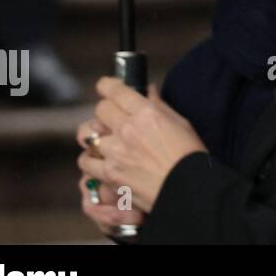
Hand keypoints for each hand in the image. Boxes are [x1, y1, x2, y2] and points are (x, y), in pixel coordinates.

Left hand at [76, 77, 206, 214]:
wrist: (188, 190)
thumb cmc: (189, 155)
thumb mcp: (180, 123)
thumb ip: (159, 105)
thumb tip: (148, 90)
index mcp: (146, 113)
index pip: (115, 90)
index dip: (108, 85)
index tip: (106, 86)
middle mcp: (127, 129)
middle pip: (100, 109)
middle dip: (106, 110)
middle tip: (113, 117)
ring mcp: (115, 152)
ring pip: (87, 134)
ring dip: (95, 135)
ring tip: (104, 141)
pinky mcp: (109, 174)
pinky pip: (86, 161)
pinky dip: (90, 160)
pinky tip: (100, 161)